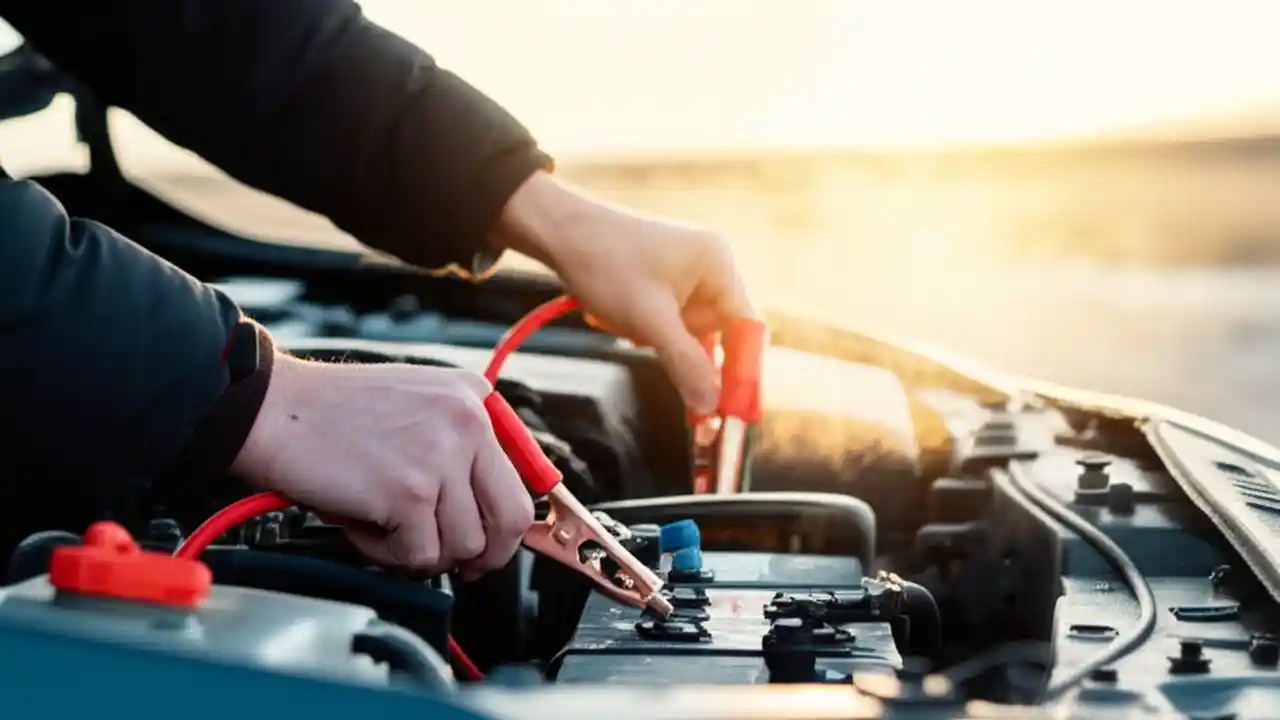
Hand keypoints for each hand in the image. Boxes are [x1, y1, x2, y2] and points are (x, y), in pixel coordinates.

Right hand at [232, 355, 533, 577]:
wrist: (272, 410)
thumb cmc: (330, 413)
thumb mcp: (414, 405)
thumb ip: (457, 443)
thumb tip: (487, 507)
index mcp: (473, 398)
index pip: (522, 476)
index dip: (507, 523)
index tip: (494, 541)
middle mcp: (467, 422)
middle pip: (511, 518)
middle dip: (486, 555)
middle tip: (458, 564)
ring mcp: (441, 456)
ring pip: (463, 545)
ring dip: (421, 551)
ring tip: (383, 527)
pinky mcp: (411, 492)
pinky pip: (420, 555)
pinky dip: (388, 554)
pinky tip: (363, 525)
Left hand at [493, 171, 754, 414]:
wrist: (559, 231)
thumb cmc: (605, 265)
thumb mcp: (649, 322)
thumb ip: (686, 365)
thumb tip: (712, 407)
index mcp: (720, 264)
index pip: (746, 329)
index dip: (740, 370)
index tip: (729, 409)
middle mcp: (712, 264)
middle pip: (718, 332)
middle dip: (686, 351)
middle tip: (659, 360)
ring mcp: (689, 269)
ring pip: (689, 329)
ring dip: (660, 339)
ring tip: (627, 324)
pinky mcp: (666, 277)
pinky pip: (671, 319)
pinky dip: (650, 329)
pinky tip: (621, 319)